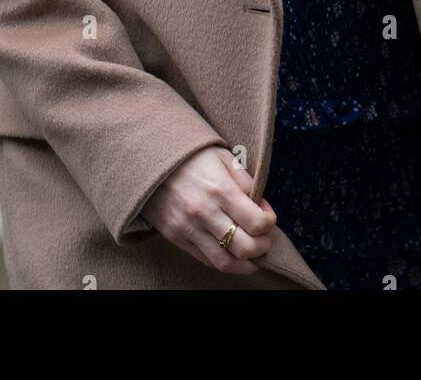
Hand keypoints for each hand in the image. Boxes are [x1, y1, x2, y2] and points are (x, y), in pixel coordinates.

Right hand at [140, 146, 277, 274]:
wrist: (150, 158)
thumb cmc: (193, 156)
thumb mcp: (224, 158)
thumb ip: (246, 183)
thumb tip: (262, 208)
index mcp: (220, 189)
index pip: (257, 222)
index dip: (270, 222)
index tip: (268, 216)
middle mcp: (204, 212)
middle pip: (244, 247)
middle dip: (262, 247)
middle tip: (265, 239)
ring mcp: (188, 228)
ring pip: (225, 262)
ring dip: (246, 263)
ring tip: (253, 255)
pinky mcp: (176, 237)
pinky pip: (205, 259)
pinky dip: (224, 261)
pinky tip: (232, 254)